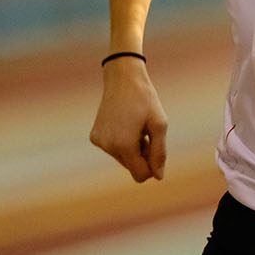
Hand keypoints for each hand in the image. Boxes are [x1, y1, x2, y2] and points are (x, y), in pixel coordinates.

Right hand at [89, 58, 167, 181]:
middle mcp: (107, 146)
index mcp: (123, 145)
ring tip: (137, 128)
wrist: (123, 78)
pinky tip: (125, 124)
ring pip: (123, 159)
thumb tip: (158, 176)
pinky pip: (113, 149)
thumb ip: (159, 153)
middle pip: (132, 167)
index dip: (152, 167)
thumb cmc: (145, 100)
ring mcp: (99, 141)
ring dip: (133, 149)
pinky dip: (122, 142)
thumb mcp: (159, 125)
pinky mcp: (94, 136)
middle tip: (147, 134)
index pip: (140, 175)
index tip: (156, 149)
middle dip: (143, 156)